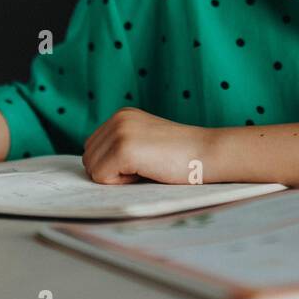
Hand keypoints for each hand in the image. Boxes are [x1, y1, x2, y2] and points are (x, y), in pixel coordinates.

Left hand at [81, 107, 216, 184]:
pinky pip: (102, 178)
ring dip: (117, 177)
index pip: (93, 149)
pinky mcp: (124, 148)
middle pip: (89, 158)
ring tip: (147, 167)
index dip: (114, 165)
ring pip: (93, 169)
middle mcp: (117, 118)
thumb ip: (120, 148)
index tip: (144, 161)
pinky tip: (147, 171)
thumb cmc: (182, 157)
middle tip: (146, 166)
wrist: (209, 153)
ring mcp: (120, 132)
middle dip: (112, 171)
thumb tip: (93, 169)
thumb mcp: (146, 143)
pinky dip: (122, 183)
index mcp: (122, 116)